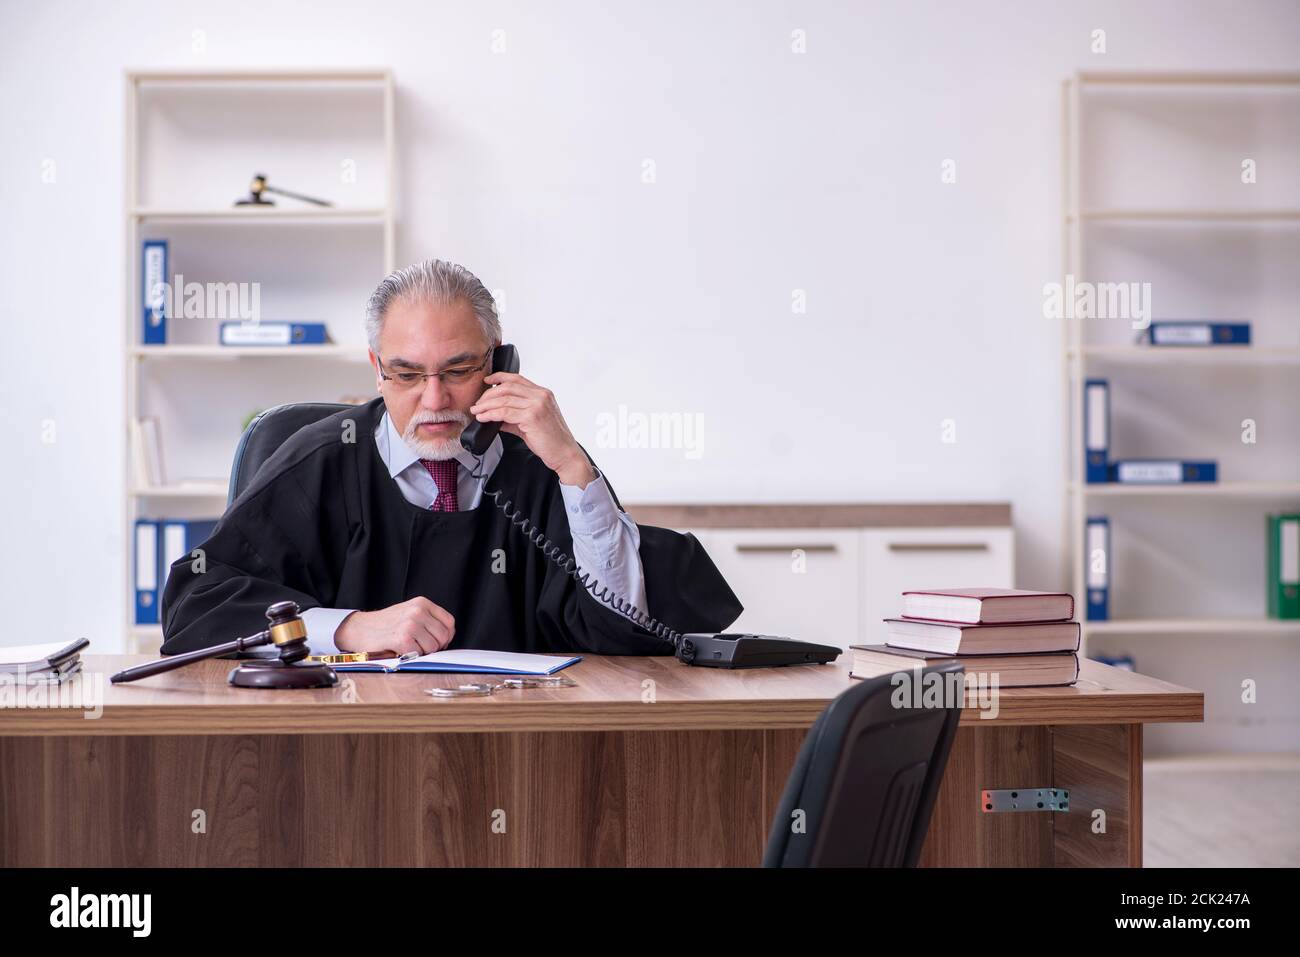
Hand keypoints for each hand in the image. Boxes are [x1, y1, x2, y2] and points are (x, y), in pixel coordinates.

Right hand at [335, 597, 454, 656]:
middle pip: (444, 636)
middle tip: (420, 647)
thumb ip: (428, 620)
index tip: (436, 641)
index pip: (449, 622)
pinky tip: (401, 649)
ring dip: (422, 652)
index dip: (446, 636)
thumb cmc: (385, 624)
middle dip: (435, 646)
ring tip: (408, 646)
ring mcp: (411, 624)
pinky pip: (420, 654)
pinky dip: (411, 656)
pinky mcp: (402, 639)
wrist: (360, 629)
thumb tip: (447, 638)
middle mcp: (418, 611)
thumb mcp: (409, 613)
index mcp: (422, 603)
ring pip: (433, 647)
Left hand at [469, 372, 595, 486]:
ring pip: (504, 399)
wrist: (565, 454)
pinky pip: (504, 412)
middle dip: (488, 394)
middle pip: (508, 387)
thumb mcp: (532, 423)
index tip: (487, 380)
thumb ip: (514, 416)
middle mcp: (541, 396)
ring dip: (486, 405)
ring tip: (477, 411)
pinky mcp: (531, 417)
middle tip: (478, 404)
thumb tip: (495, 415)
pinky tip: (483, 418)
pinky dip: (490, 414)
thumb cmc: (552, 441)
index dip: (499, 377)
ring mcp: (537, 405)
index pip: (517, 379)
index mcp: (543, 394)